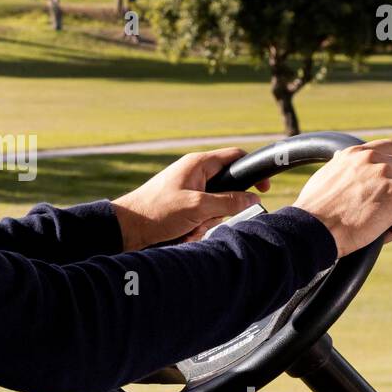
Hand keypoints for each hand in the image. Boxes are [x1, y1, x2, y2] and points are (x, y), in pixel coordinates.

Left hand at [111, 148, 270, 250]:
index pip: (235, 157)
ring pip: (213, 207)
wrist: (126, 228)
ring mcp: (187, 190)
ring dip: (206, 222)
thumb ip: (228, 201)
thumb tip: (253, 198)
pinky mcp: (181, 207)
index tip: (264, 187)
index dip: (252, 170)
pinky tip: (181, 234)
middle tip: (207, 218)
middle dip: (221, 209)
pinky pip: (200, 218)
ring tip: (189, 229)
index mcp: (198, 163)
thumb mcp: (197, 207)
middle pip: (226, 188)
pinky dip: (195, 229)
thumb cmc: (157, 211)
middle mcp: (194, 174)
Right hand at [293, 139, 391, 257]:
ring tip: (378, 225)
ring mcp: (389, 175)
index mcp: (357, 153)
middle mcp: (374, 159)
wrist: (312, 228)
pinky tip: (380, 234)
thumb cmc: (313, 211)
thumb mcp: (325, 176)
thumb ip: (342, 166)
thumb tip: (340, 158)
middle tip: (384, 209)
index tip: (388, 186)